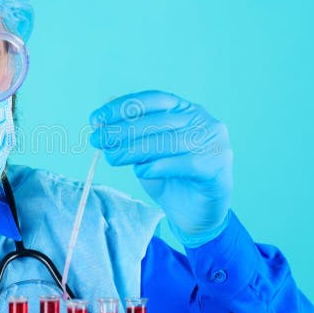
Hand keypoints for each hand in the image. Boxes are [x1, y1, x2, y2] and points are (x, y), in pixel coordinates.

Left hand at [89, 90, 232, 246]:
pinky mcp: (217, 165)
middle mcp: (202, 119)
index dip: (122, 107)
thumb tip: (100, 124)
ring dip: (134, 150)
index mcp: (185, 108)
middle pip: (157, 120)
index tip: (96, 119)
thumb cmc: (170, 177)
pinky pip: (184, 163)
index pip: (152, 100)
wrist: (196, 212)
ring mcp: (213, 141)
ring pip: (168, 141)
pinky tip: (140, 171)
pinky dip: (159, 166)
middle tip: (97, 141)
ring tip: (112, 158)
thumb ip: (131, 136)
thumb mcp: (146, 152)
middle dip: (122, 130)